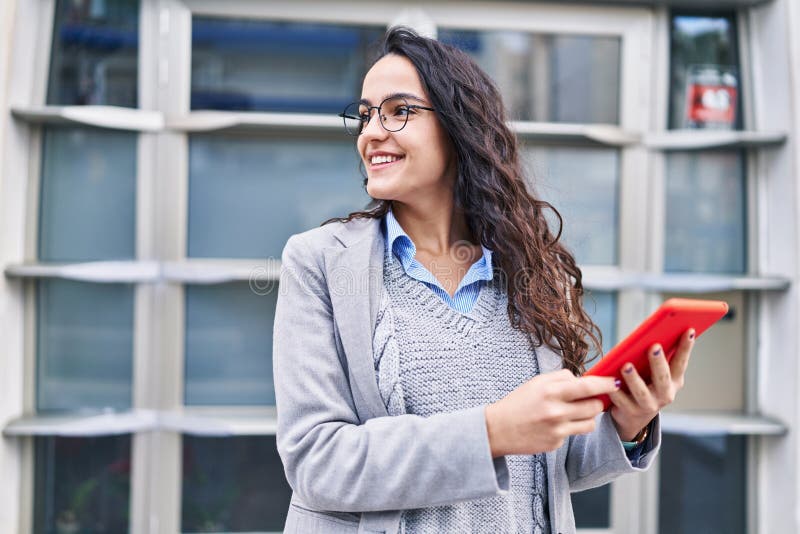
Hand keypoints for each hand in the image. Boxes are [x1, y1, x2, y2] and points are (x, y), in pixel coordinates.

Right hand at [485, 369, 619, 456]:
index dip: (605, 384)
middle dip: (596, 401)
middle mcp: (556, 412)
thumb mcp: (537, 383)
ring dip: (587, 416)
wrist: (498, 429)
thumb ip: (561, 378)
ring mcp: (557, 430)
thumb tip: (583, 379)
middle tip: (588, 399)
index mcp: (551, 392)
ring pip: (590, 423)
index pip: (587, 387)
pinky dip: (570, 427)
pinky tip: (554, 425)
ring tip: (573, 412)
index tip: (614, 382)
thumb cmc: (518, 402)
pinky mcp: (556, 444)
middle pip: (594, 406)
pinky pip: (574, 433)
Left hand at [608, 328, 695, 440]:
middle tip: (654, 346)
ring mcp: (648, 405)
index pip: (681, 362)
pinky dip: (615, 391)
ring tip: (626, 365)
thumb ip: (656, 357)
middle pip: (663, 378)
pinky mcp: (630, 412)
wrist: (634, 417)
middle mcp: (665, 395)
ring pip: (641, 392)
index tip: (689, 330)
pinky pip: (621, 400)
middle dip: (659, 362)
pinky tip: (610, 382)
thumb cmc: (646, 384)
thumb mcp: (655, 373)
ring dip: (634, 379)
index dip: (686, 347)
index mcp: (674, 382)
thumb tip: (653, 331)